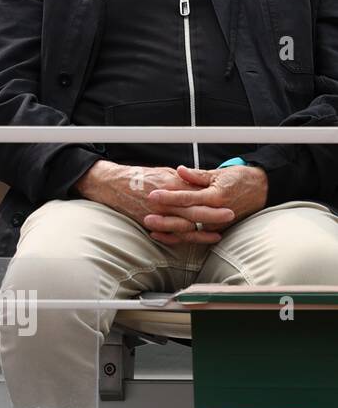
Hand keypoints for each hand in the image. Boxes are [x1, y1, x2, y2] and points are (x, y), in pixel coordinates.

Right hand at [75, 161, 232, 244]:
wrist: (112, 185)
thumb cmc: (137, 177)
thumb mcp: (161, 172)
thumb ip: (180, 179)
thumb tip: (197, 184)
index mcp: (169, 185)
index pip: (195, 193)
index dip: (212, 197)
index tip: (227, 199)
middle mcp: (164, 201)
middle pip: (193, 210)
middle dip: (213, 214)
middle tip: (230, 214)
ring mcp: (156, 214)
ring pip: (183, 227)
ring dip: (201, 231)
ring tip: (216, 234)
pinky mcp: (149, 223)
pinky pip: (169, 234)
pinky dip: (182, 238)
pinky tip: (192, 240)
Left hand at [143, 164, 267, 244]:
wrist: (262, 191)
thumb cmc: (240, 179)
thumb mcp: (219, 173)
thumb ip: (197, 175)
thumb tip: (179, 170)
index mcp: (216, 196)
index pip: (188, 197)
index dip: (169, 197)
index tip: (153, 195)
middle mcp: (217, 212)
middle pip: (186, 217)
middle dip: (165, 218)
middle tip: (146, 216)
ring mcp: (217, 224)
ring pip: (190, 230)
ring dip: (169, 230)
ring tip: (151, 227)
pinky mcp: (217, 230)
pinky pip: (195, 237)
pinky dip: (178, 237)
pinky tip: (163, 236)